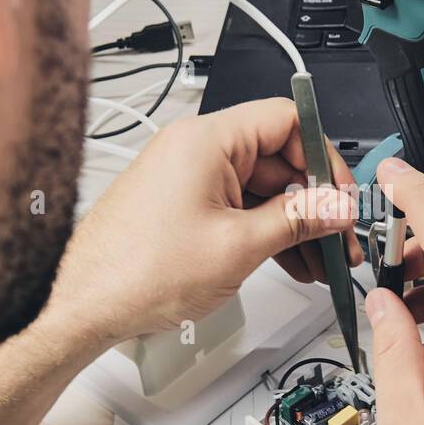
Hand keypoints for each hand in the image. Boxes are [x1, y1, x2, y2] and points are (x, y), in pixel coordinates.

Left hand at [47, 98, 361, 346]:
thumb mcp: (238, 246)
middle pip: (278, 158)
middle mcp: (196, 150)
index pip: (286, 120)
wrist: (82, 304)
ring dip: (294, 223)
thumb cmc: (137, 272)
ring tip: (320, 261)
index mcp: (206, 140)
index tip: (341, 195)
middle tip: (340, 239)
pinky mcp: (184, 204)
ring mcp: (188, 177)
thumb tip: (337, 205)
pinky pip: (239, 206)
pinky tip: (290, 260)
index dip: (322, 156)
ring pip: (262, 188)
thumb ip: (298, 220)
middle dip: (314, 201)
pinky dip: (266, 230)